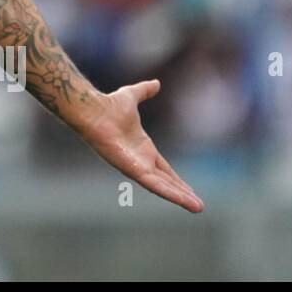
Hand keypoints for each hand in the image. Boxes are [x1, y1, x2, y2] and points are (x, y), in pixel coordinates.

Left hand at [73, 80, 203, 212]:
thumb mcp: (132, 96)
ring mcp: (136, 167)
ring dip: (180, 197)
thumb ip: (144, 91)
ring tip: (198, 208)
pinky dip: (170, 193)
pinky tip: (185, 201)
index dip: (177, 179)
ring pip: (163, 187)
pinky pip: (155, 185)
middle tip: (198, 206)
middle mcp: (140, 160)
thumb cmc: (108, 104)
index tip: (190, 190)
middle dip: (182, 193)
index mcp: (142, 148)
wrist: (93, 110)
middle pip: (166, 181)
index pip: (164, 169)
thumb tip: (156, 83)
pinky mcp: (133, 170)